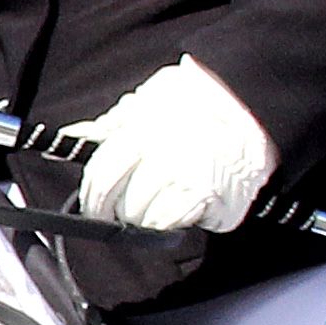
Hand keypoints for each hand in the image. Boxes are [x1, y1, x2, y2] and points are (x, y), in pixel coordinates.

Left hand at [64, 59, 275, 232]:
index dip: (92, 196)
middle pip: (119, 202)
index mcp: (139, 129)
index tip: (92, 206)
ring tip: (160, 199)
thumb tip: (71, 136)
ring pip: (143, 218)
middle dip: (111, 214)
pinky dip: (171, 220)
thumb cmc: (198, 102)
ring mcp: (185, 177)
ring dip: (145, 216)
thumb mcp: (148, 101)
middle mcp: (160, 154)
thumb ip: (110, 124)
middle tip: (118, 214)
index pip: (101, 173)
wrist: (254, 105)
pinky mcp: (209, 197)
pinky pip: (172, 223)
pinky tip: (181, 205)